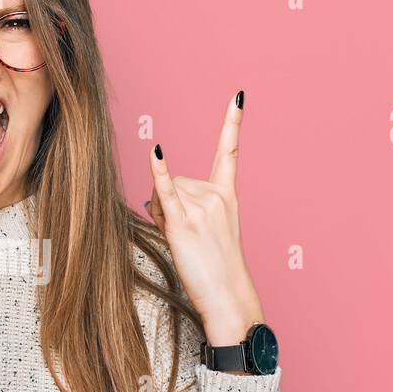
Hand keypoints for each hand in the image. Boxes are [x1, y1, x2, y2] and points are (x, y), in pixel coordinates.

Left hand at [145, 90, 264, 347]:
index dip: (232, 122)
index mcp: (227, 195)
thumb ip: (180, 206)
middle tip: (186, 235)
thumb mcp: (203, 231)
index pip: (229, 152)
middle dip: (169, 202)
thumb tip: (153, 195)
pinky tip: (157, 153)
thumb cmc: (215, 269)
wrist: (228, 296)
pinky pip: (166, 192)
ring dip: (159, 212)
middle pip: (175, 180)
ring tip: (180, 240)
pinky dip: (158, 174)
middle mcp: (216, 195)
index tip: (238, 96)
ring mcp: (202, 207)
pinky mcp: (184, 222)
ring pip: (163, 191)